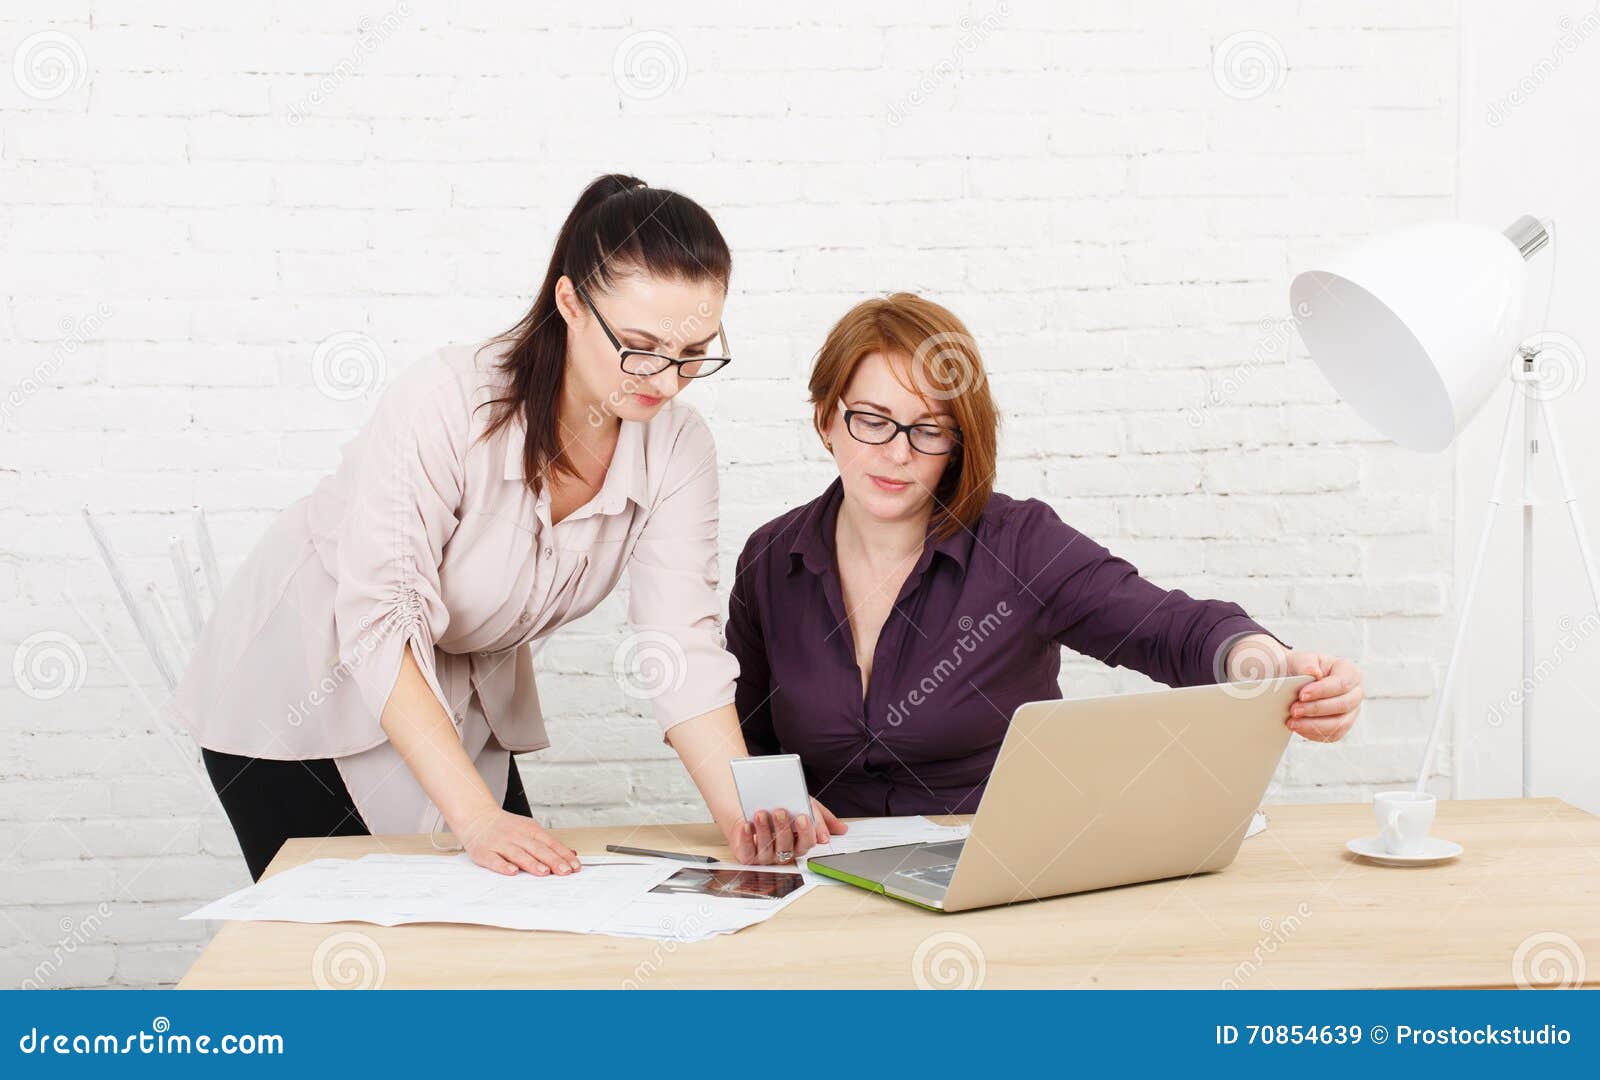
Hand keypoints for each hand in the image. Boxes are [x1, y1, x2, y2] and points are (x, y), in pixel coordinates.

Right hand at [457, 807, 582, 876]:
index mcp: (530, 830)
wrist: (477, 818)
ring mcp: (500, 844)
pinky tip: (512, 872)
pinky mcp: (485, 852)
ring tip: (544, 872)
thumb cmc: (506, 828)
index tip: (575, 866)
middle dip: (553, 860)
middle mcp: (517, 836)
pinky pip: (495, 860)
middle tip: (565, 871)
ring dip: (532, 863)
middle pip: (538, 849)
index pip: (551, 843)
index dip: (563, 855)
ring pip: (518, 854)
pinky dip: (503, 866)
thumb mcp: (529, 829)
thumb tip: (571, 854)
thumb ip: (548, 843)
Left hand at [722, 798, 847, 863]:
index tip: (802, 816)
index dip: (806, 832)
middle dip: (784, 829)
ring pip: (767, 850)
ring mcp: (765, 855)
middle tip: (780, 811)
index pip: (807, 842)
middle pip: (787, 846)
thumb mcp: (803, 804)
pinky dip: (746, 839)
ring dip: (764, 831)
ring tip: (761, 813)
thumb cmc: (777, 804)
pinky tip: (747, 825)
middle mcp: (783, 851)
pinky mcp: (747, 855)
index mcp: (798, 842)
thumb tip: (842, 830)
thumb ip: (821, 816)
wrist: (747, 800)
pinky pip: (747, 853)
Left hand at [1225, 635, 1362, 741]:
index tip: (1302, 694)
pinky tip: (1299, 727)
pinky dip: (1314, 733)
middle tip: (1294, 710)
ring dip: (1314, 725)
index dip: (1323, 690)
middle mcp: (1356, 693)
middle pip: (1343, 705)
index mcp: (1350, 672)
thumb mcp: (1301, 660)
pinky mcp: (1343, 726)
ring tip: (1292, 722)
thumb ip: (1306, 663)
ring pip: (1339, 724)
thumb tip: (1313, 672)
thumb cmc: (1303, 669)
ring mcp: (1352, 712)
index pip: (1342, 683)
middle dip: (1316, 709)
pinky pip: (1333, 735)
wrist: (1296, 682)